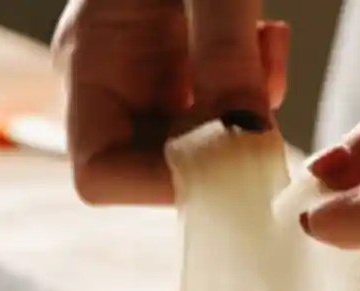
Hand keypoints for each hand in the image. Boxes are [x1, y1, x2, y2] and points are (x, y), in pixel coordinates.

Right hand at [53, 0, 288, 204]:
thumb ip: (226, 50)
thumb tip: (251, 135)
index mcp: (90, 60)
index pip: (100, 174)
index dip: (162, 186)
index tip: (232, 162)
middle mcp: (115, 77)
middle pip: (160, 163)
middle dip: (222, 147)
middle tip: (268, 110)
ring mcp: (152, 69)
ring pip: (203, 134)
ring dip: (249, 109)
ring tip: (267, 44)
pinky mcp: (192, 55)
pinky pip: (225, 99)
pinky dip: (259, 79)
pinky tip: (269, 35)